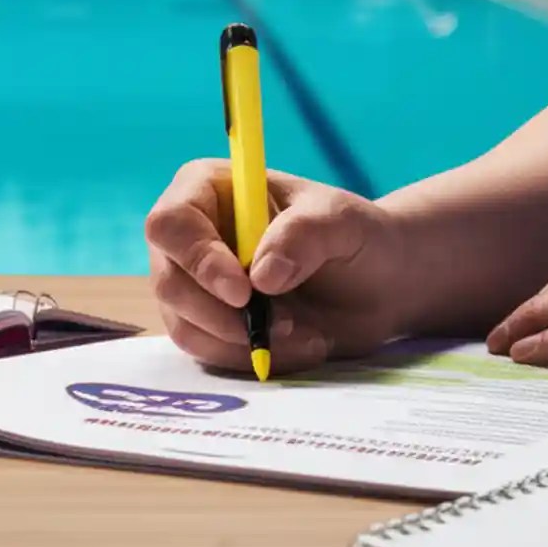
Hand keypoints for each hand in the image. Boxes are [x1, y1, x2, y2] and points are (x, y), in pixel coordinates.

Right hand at [145, 159, 407, 372]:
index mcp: (209, 189)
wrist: (378, 285)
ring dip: (243, 340)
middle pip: (169, 281)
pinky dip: (250, 357)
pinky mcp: (206, 325)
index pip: (172, 223)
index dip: (198, 259)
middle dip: (223, 314)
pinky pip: (207, 352)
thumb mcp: (343, 222)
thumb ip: (305, 235)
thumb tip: (261, 276)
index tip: (243, 292)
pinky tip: (296, 345)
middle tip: (287, 323)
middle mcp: (189, 236)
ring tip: (304, 332)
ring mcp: (192, 284)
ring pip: (185, 324)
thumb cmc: (357, 236)